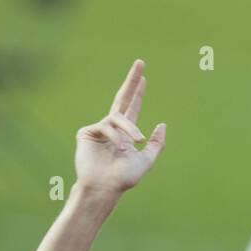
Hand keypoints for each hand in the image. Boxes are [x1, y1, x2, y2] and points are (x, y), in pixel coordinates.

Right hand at [74, 59, 166, 194]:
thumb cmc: (123, 178)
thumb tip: (162, 124)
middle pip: (123, 98)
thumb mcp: (146, 161)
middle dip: (132, 81)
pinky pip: (107, 126)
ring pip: (119, 118)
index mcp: (125, 134)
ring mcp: (99, 129)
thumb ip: (156, 144)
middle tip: (140, 62)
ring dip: (131, 129)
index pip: (133, 108)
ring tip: (136, 142)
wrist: (104, 188)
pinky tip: (118, 148)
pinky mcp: (87, 132)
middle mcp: (112, 129)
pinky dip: (115, 136)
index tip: (144, 78)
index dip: (138, 93)